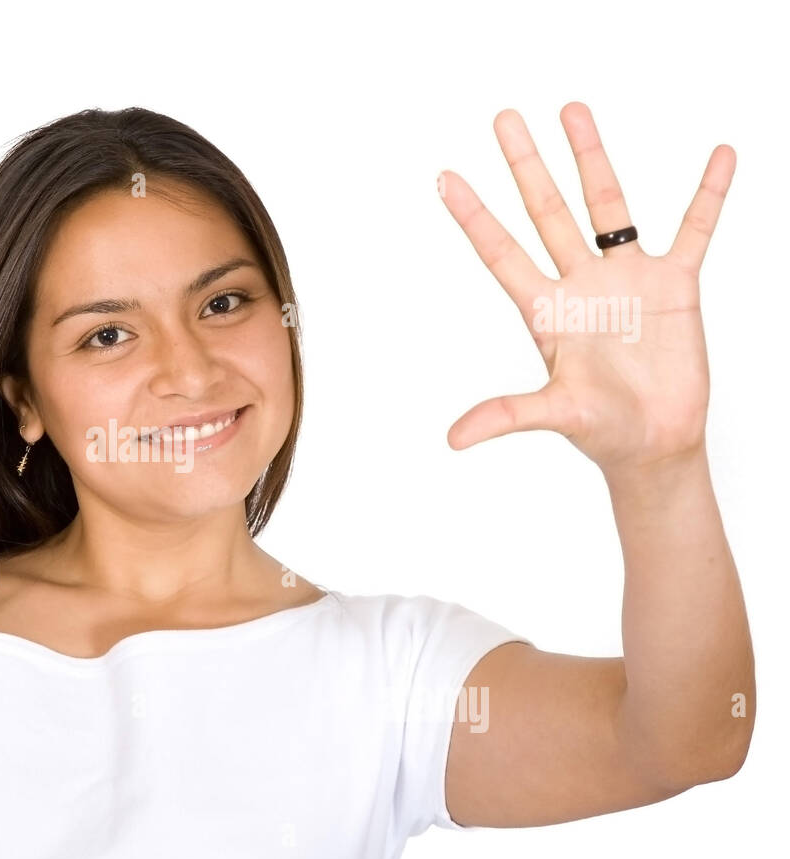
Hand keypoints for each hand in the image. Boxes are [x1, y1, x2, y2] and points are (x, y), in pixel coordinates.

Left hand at [437, 101, 734, 478]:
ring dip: (591, 160)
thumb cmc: (600, 430)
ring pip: (607, 207)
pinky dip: (708, 195)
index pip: (501, 252)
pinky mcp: (675, 286)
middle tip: (503, 117)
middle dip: (526, 165)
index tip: (444, 176)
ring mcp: (626, 280)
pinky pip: (694, 230)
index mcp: (545, 310)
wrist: (654, 443)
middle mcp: (580, 284)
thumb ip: (507, 414)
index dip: (474, 216)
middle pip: (547, 212)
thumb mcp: (553, 415)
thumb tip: (453, 439)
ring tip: (572, 111)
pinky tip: (719, 155)